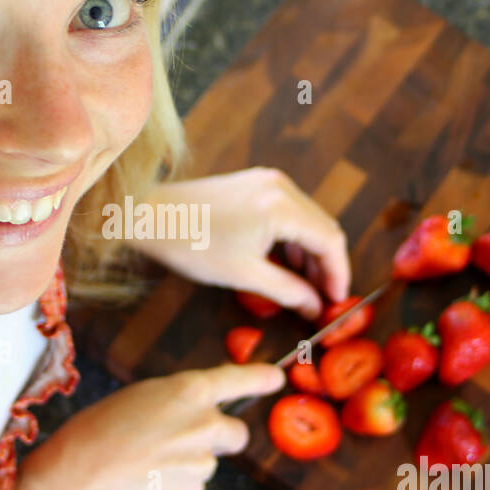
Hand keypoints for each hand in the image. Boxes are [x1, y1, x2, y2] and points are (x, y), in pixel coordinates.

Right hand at [18, 362, 285, 489]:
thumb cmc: (96, 431)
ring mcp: (202, 461)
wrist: (76, 479)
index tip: (276, 379)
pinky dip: (175, 485)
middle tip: (181, 441)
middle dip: (220, 438)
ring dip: (187, 463)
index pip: (237, 380)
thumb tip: (192, 415)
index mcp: (188, 391)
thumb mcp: (139, 398)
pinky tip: (144, 481)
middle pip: (236, 432)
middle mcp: (205, 424)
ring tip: (144, 463)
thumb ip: (176, 402)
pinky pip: (192, 486)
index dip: (259, 378)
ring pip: (208, 462)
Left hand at [128, 167, 350, 319]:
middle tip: (323, 299)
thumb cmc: (193, 245)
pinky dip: (293, 238)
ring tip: (304, 286)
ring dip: (310, 252)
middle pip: (324, 227)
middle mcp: (281, 186)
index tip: (337, 302)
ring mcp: (268, 181)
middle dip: (327, 265)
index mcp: (282, 206)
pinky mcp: (255, 183)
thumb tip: (315, 307)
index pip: (331, 240)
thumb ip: (288, 291)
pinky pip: (289, 211)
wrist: (151, 216)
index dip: (339, 274)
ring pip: (308, 220)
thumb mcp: (245, 275)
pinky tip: (285, 263)